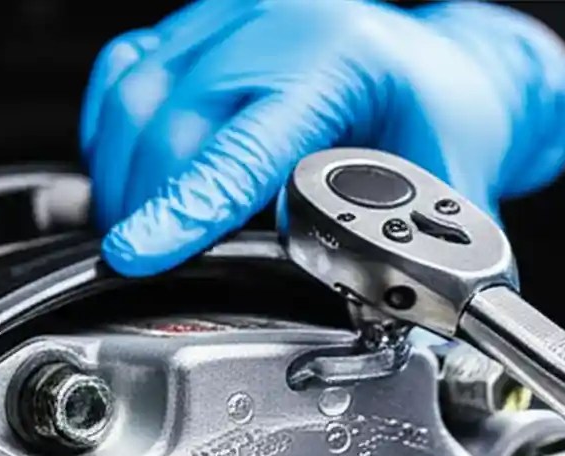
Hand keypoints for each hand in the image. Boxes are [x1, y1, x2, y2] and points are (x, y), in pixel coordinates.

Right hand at [80, 0, 564, 275]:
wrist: (445, 69)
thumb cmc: (447, 116)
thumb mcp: (448, 184)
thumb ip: (410, 251)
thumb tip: (387, 317)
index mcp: (340, 58)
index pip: (240, 148)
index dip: (184, 208)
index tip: (136, 253)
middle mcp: (277, 23)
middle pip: (170, 123)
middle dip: (149, 207)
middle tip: (153, 265)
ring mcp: (234, 17)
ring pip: (134, 97)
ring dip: (124, 177)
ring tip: (145, 232)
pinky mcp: (204, 25)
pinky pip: (128, 74)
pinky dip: (117, 135)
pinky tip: (137, 178)